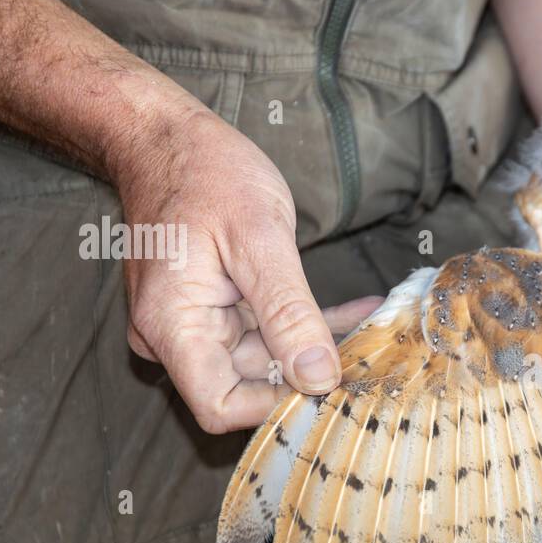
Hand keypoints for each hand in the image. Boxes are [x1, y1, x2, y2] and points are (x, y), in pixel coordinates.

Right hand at [117, 110, 380, 433]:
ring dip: (316, 342)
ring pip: (264, 358)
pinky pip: (264, 331)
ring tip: (374, 320)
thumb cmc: (207, 174)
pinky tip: (356, 309)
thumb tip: (320, 378)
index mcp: (172, 325)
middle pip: (246, 384)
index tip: (330, 383)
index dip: (275, 405)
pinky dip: (306, 322)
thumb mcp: (260, 240)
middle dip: (308, 371)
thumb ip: (289, 314)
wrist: (168, 137)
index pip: (220, 406)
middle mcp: (174, 335)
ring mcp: (192, 323)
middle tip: (371, 352)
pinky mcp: (212, 310)